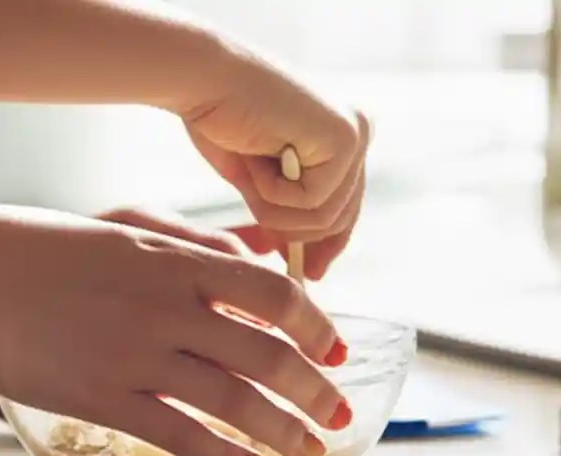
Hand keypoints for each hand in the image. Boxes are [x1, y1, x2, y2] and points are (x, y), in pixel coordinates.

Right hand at [0, 207, 349, 455]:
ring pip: (234, 401)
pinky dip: (220, 454)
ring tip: (306, 450)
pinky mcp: (102, 397)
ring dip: (282, 430)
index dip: (316, 328)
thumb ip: (193, 246)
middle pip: (267, 356)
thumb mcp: (126, 229)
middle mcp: (167, 308)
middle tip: (337, 413)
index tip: (335, 351)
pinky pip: (178, 434)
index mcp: (177, 262)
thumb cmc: (45, 252)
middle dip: (314, 391)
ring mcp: (135, 356)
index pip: (274, 296)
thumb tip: (254, 260)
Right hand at [180, 47, 370, 279]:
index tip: (312, 273)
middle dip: (298, 235)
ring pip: (325, 217)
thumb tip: (305, 264)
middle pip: (341, 218)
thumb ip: (285, 215)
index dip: (329, 244)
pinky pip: (312, 202)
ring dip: (276, 210)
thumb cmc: (218, 119)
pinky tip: (257, 158)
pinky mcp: (345, 137)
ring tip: (251, 173)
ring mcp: (355, 133)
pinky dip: (274, 193)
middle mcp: (357, 131)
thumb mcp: (258, 181)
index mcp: (342, 135)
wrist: (203, 78)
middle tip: (267, 241)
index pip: (347, 205)